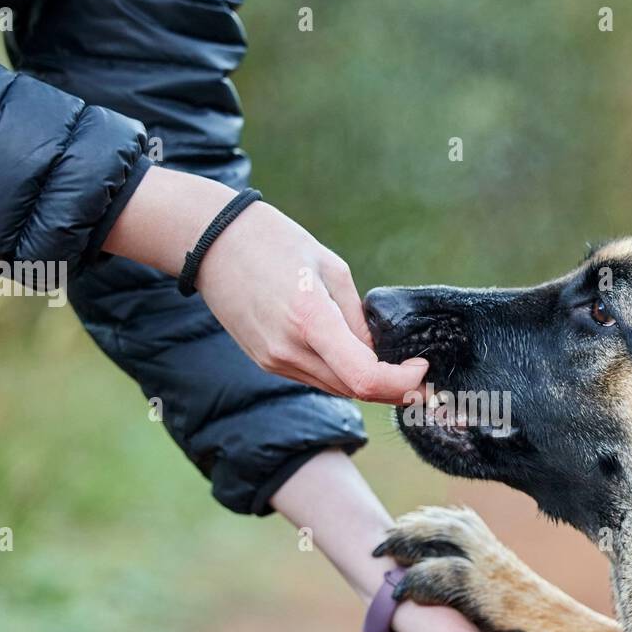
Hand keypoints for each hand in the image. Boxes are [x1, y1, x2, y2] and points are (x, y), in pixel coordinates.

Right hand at [197, 201, 426, 402]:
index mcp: (310, 319)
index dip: (400, 382)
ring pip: (335, 388)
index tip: (420, 367)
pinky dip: (340, 374)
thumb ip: (357, 317)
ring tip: (395, 369)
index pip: (364, 377)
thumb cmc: (272, 241)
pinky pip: (314, 378)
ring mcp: (274, 361)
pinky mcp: (265, 362)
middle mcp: (289, 350)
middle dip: (392, 388)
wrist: (210, 243)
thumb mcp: (330, 267)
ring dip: (367, 384)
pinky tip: (355, 358)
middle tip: (420, 378)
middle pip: (354, 390)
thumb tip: (378, 351)